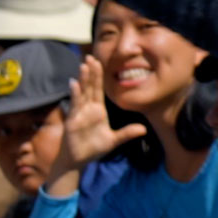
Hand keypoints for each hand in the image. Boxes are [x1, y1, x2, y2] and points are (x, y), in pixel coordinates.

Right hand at [49, 57, 147, 189]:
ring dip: (82, 80)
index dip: (99, 76)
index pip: (98, 90)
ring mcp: (79, 113)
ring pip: (82, 93)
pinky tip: (74, 84)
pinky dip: (75, 95)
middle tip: (91, 57)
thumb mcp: (113, 140)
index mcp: (97, 110)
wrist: (78, 161)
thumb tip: (144, 129)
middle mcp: (88, 109)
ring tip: (83, 66)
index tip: (99, 62)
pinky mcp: (73, 120)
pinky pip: (75, 105)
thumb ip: (126, 133)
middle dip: (90, 72)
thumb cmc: (93, 149)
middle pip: (90, 87)